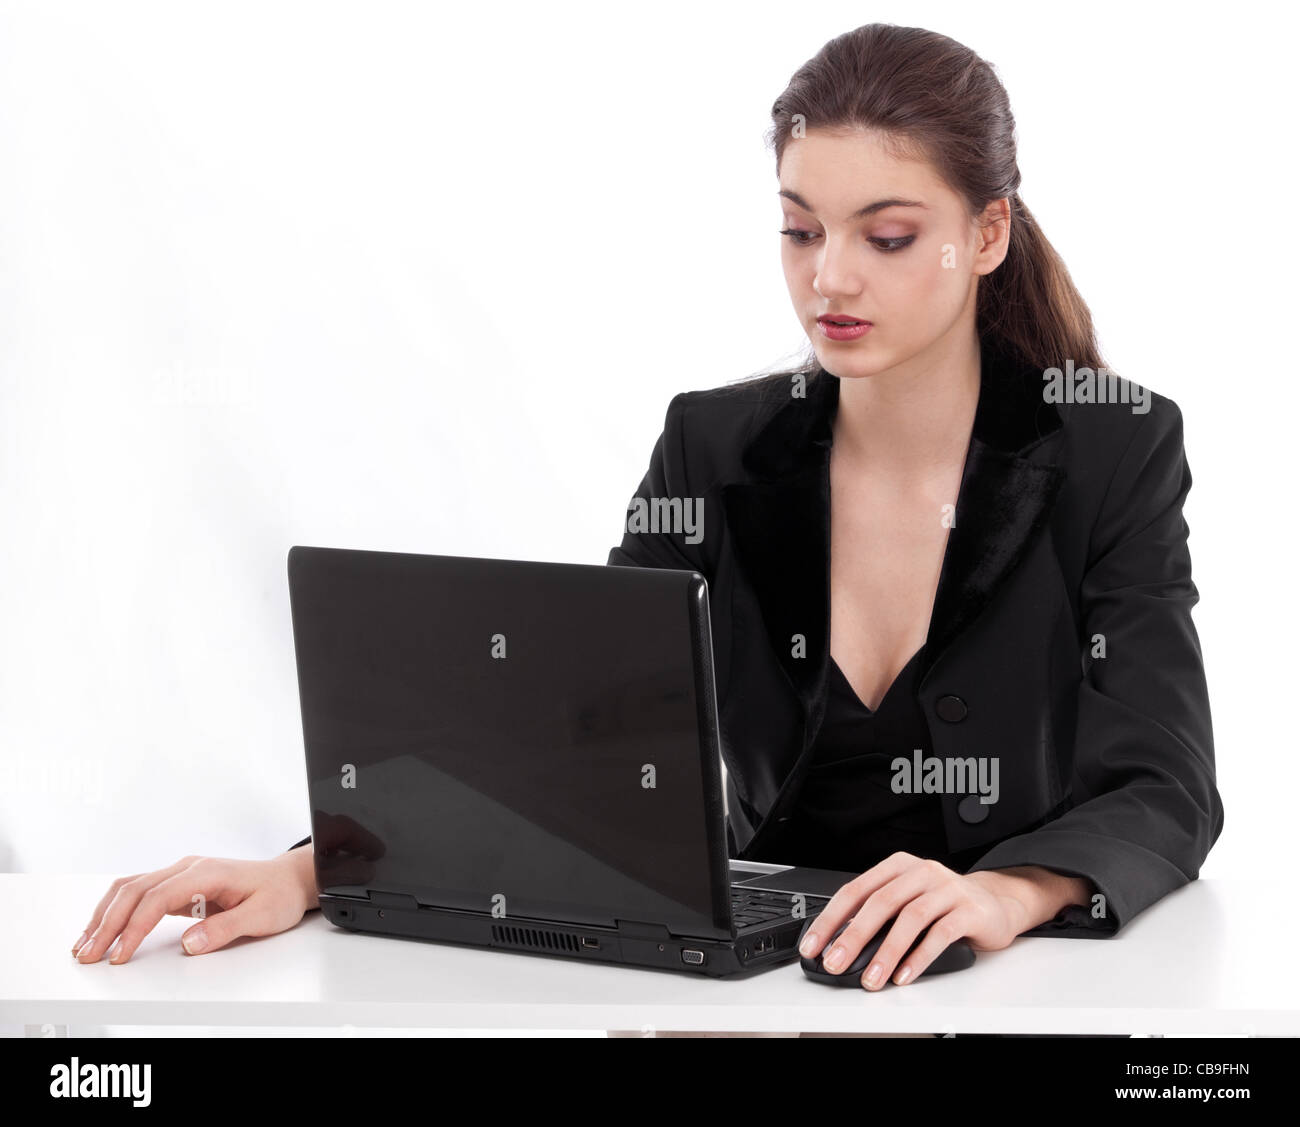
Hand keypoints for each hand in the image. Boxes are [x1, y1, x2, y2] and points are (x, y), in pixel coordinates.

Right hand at [70, 851, 317, 964]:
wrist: (289, 880)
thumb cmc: (278, 895)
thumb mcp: (261, 916)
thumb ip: (224, 929)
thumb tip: (188, 943)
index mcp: (206, 872)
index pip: (157, 898)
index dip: (134, 928)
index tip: (119, 955)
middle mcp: (188, 868)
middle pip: (135, 890)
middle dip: (107, 924)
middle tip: (87, 955)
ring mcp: (181, 874)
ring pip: (131, 888)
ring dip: (105, 915)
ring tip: (85, 945)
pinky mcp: (179, 885)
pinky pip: (139, 893)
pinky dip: (117, 911)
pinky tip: (104, 929)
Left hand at [797, 852, 1066, 989]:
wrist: (996, 901)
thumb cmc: (943, 903)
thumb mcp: (908, 900)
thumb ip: (880, 916)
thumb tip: (841, 947)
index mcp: (897, 867)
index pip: (855, 890)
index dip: (830, 919)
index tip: (813, 945)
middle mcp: (920, 872)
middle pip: (880, 903)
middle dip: (853, 936)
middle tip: (835, 962)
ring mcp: (946, 889)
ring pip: (910, 918)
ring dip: (887, 952)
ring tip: (871, 978)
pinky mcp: (969, 910)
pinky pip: (940, 934)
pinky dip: (919, 957)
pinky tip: (904, 975)